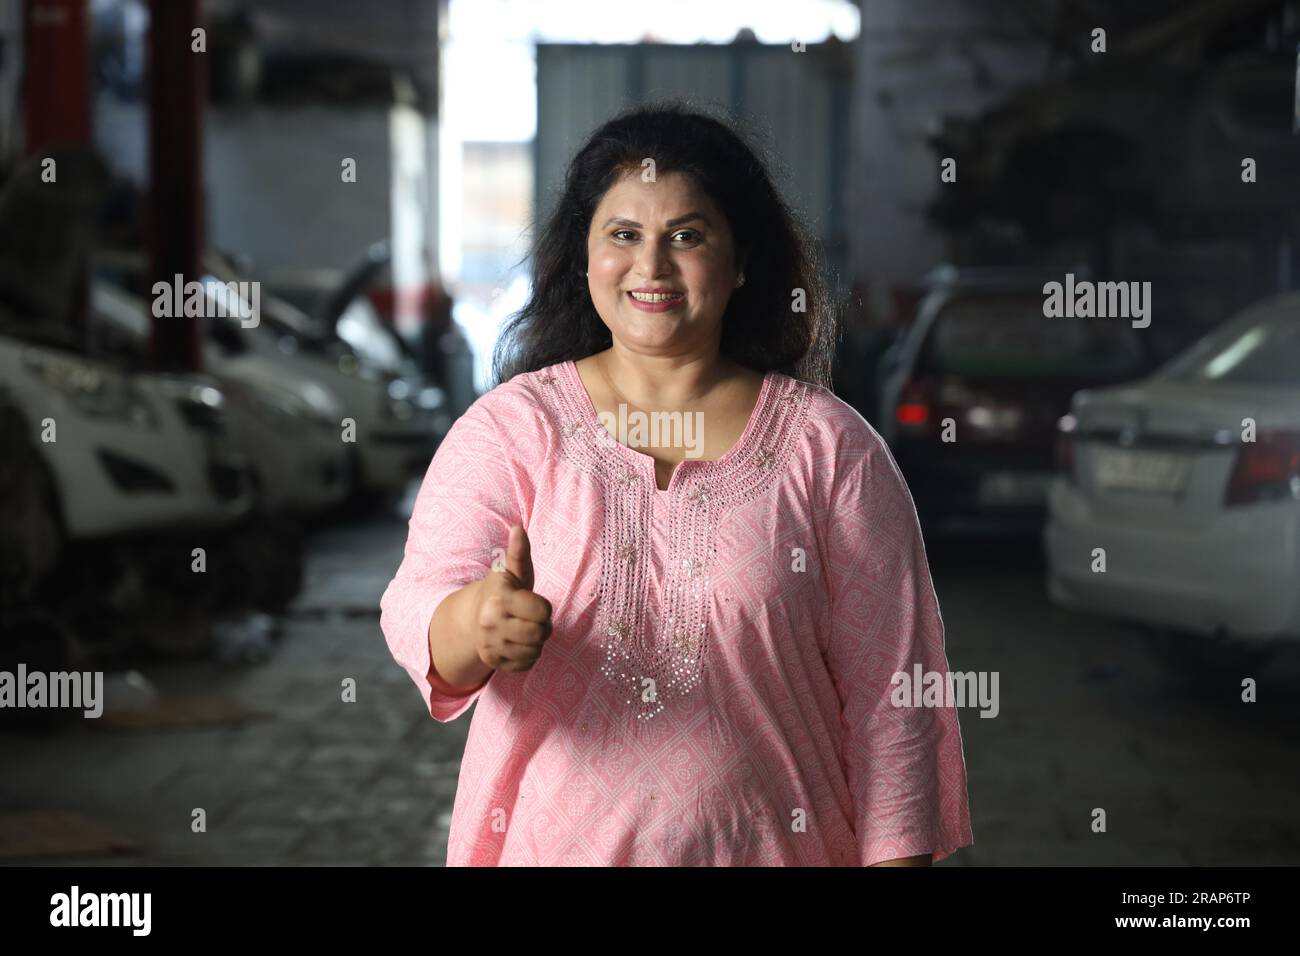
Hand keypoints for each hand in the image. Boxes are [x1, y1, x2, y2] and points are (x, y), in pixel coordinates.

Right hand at [471, 524, 552, 672]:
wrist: (472, 619)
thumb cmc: (503, 592)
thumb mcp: (512, 573)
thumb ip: (519, 553)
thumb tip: (518, 529)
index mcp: (500, 599)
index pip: (544, 611)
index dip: (544, 608)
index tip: (533, 603)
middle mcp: (491, 622)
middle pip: (540, 634)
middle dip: (543, 627)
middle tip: (532, 619)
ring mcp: (490, 644)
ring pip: (535, 651)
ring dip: (536, 642)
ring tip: (524, 630)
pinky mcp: (493, 661)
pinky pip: (526, 665)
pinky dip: (528, 657)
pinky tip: (518, 644)